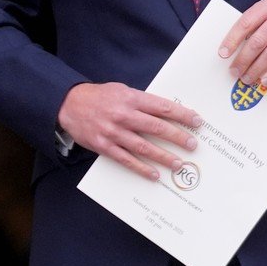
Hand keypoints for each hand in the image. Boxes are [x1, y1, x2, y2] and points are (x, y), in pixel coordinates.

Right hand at [57, 82, 202, 180]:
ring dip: (163, 156)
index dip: (182, 115)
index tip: (197, 121)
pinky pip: (126, 159)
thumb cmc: (101, 96)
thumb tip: (168, 112)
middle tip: (193, 144)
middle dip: (177, 137)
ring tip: (178, 163)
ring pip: (143, 147)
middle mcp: (124, 115)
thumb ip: (143, 102)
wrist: (69, 104)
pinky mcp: (104, 146)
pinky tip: (154, 174)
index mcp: (132, 98)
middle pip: (156, 127)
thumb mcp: (124, 91)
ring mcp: (113, 132)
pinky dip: (141, 168)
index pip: (163, 107)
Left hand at [219, 0, 266, 86]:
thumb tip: (233, 45)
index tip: (223, 53)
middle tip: (234, 71)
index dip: (232, 39)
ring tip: (246, 78)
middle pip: (258, 41)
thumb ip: (256, 22)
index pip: (246, 22)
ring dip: (256, 69)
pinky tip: (265, 79)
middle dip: (243, 59)